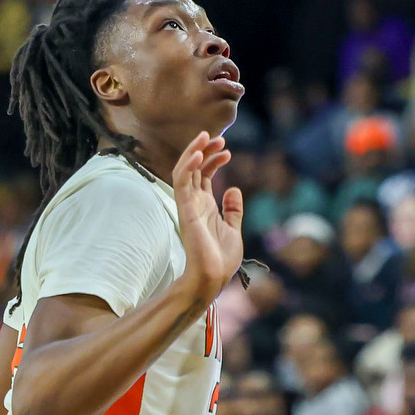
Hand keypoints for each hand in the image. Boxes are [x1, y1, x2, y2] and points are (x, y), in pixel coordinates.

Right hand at [172, 131, 243, 299]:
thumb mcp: (233, 229)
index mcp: (205, 206)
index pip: (204, 175)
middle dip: (204, 150)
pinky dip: (187, 166)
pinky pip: (181, 182)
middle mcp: (194, 202)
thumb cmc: (221, 259)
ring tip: (206, 137)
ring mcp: (188, 205)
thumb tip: (233, 189)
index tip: (227, 151)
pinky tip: (197, 154)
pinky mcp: (184, 209)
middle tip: (218, 138)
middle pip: (194, 168)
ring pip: (184, 170)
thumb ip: (232, 210)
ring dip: (193, 151)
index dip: (213, 160)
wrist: (213, 277)